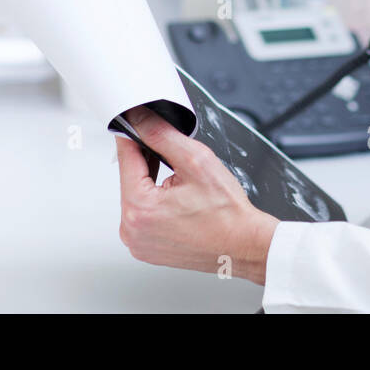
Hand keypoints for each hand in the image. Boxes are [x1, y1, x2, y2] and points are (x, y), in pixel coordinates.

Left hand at [116, 105, 278, 284]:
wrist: (243, 243)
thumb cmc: (226, 213)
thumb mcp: (196, 161)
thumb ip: (162, 136)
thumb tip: (142, 121)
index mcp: (139, 209)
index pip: (126, 157)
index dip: (134, 134)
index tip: (140, 122)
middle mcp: (131, 230)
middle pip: (131, 178)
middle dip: (151, 162)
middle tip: (179, 162)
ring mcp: (138, 243)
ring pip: (139, 196)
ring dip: (155, 183)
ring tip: (185, 187)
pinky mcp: (147, 248)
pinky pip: (145, 215)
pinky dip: (158, 203)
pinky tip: (180, 202)